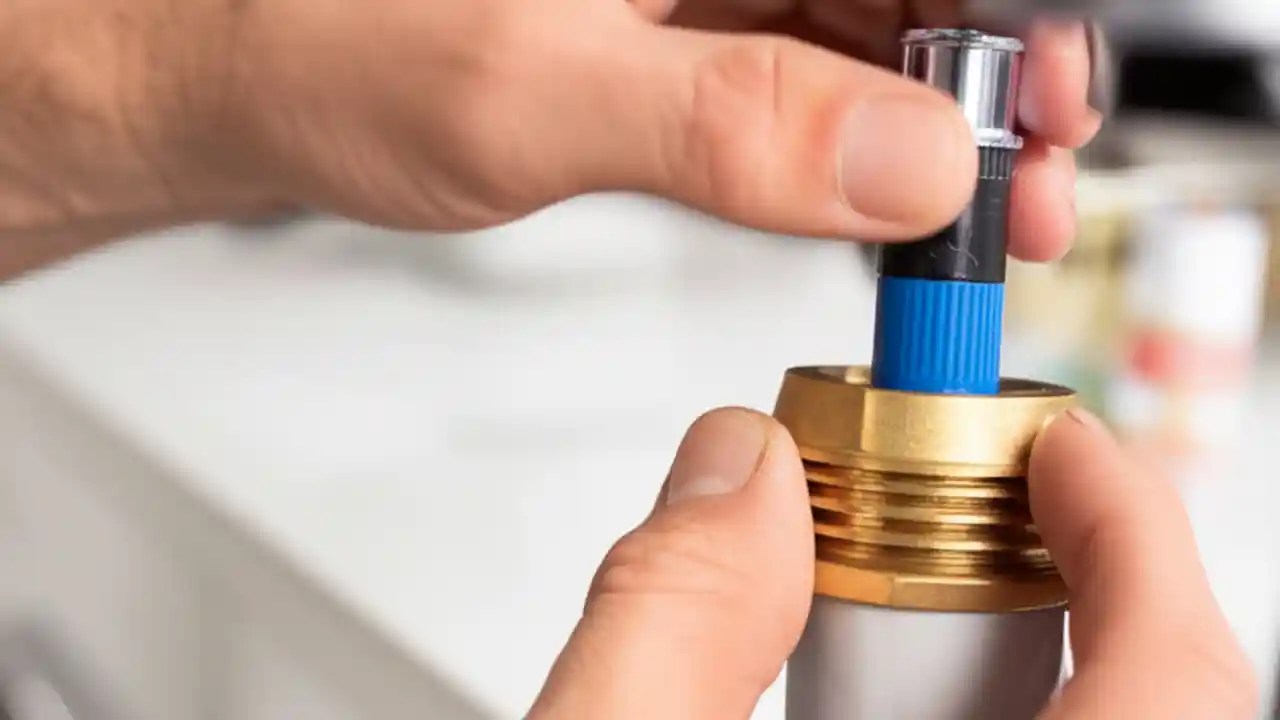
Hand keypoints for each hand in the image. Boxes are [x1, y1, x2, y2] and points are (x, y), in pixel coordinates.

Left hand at [219, 1, 1093, 260]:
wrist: (221, 66)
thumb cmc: (315, 37)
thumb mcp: (524, 94)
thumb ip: (724, 126)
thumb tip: (901, 158)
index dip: (1002, 12)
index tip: (1048, 101)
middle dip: (983, 74)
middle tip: (1023, 180)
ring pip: (857, 16)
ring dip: (928, 113)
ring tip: (969, 211)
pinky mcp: (664, 12)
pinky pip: (794, 59)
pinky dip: (850, 129)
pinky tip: (876, 188)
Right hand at [527, 408, 1256, 718]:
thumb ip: (664, 621)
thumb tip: (731, 468)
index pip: (1180, 675)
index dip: (1133, 527)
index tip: (1057, 437)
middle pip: (1140, 691)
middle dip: (1017, 586)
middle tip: (905, 549)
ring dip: (973, 661)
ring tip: (844, 654)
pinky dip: (958, 706)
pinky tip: (840, 706)